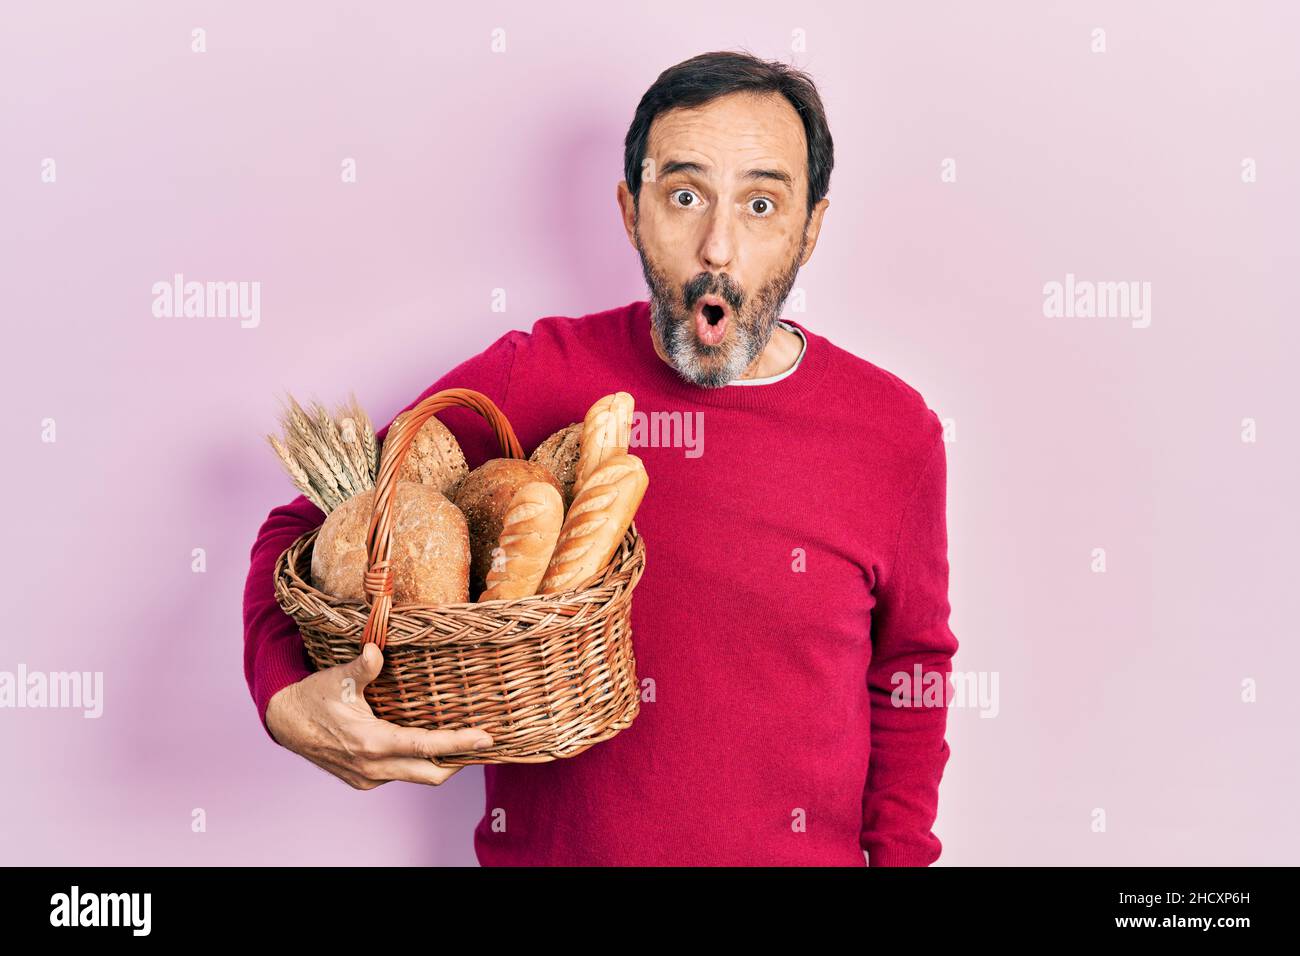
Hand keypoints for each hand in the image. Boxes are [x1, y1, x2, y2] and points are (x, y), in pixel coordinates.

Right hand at [264, 642, 493, 788]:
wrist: (285, 722)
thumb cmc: (315, 697)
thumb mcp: (338, 678)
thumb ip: (363, 667)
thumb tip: (376, 648)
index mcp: (371, 742)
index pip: (426, 746)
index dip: (459, 743)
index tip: (486, 738)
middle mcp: (372, 767)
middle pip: (431, 774)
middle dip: (461, 761)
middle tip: (484, 743)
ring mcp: (367, 778)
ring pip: (417, 776)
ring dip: (441, 763)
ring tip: (464, 744)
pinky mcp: (363, 781)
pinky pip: (400, 775)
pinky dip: (419, 763)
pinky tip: (430, 746)